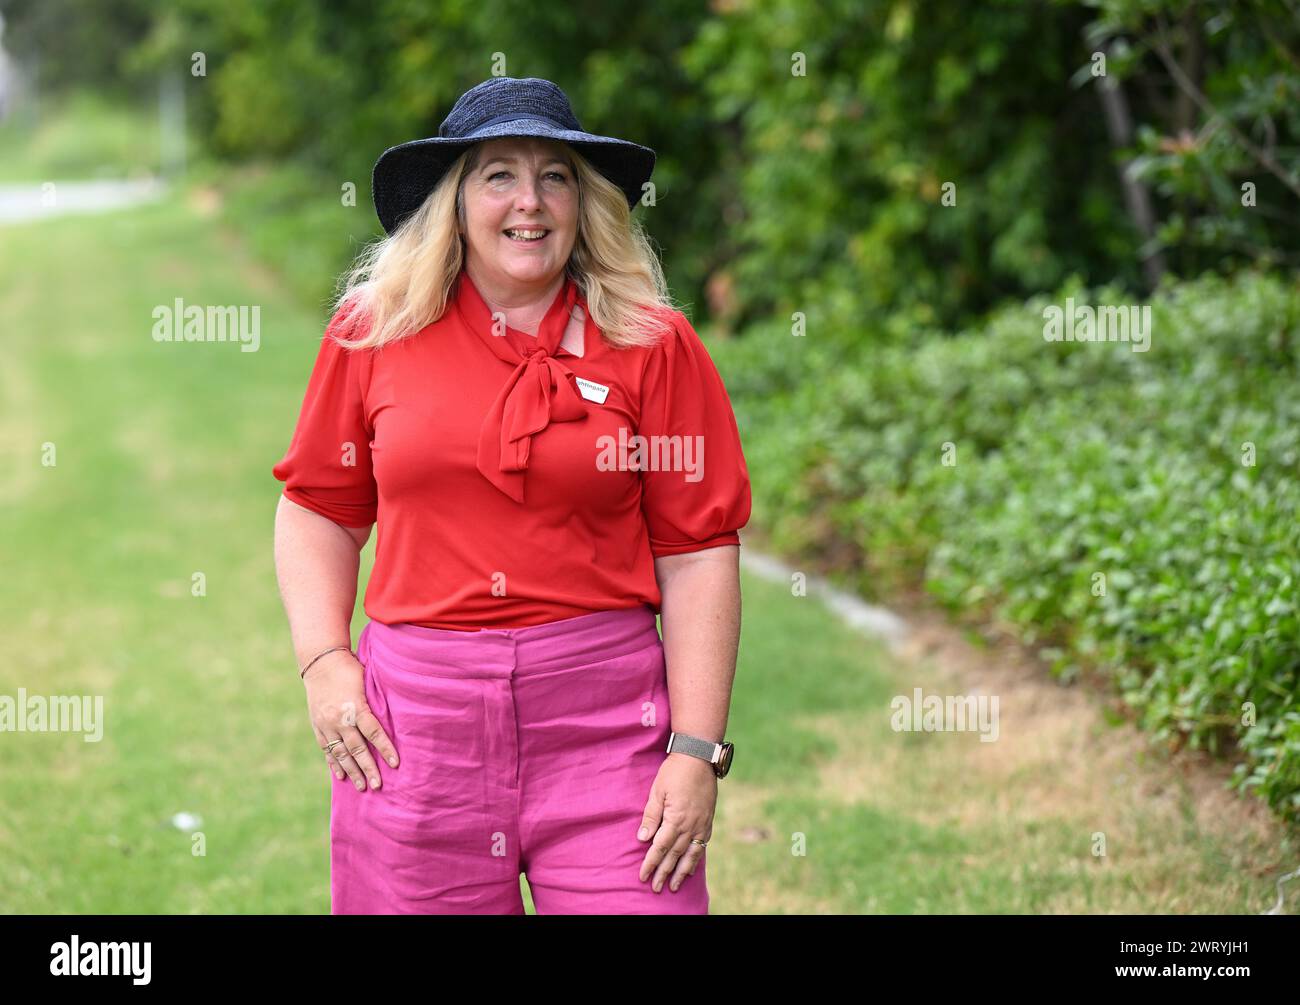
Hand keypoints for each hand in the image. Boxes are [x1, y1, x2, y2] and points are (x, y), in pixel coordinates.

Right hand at [303, 650, 398, 791]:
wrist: (320, 661)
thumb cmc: (350, 668)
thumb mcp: (367, 681)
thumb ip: (376, 701)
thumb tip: (396, 716)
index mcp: (355, 707)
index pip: (374, 733)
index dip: (385, 749)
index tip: (396, 764)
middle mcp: (339, 719)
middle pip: (357, 749)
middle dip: (368, 768)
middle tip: (378, 785)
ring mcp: (326, 724)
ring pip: (340, 753)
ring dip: (351, 771)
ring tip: (361, 787)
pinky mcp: (317, 725)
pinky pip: (326, 748)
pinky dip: (334, 763)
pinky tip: (340, 776)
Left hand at [636, 752, 715, 892]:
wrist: (699, 757)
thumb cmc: (674, 771)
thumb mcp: (657, 790)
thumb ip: (651, 816)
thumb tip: (642, 838)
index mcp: (675, 818)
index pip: (660, 847)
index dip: (651, 863)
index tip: (643, 876)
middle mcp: (690, 825)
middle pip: (675, 855)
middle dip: (664, 872)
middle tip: (656, 888)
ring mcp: (702, 824)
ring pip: (691, 854)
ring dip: (682, 872)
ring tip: (675, 886)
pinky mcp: (708, 820)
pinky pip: (702, 845)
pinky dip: (696, 858)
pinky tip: (691, 867)